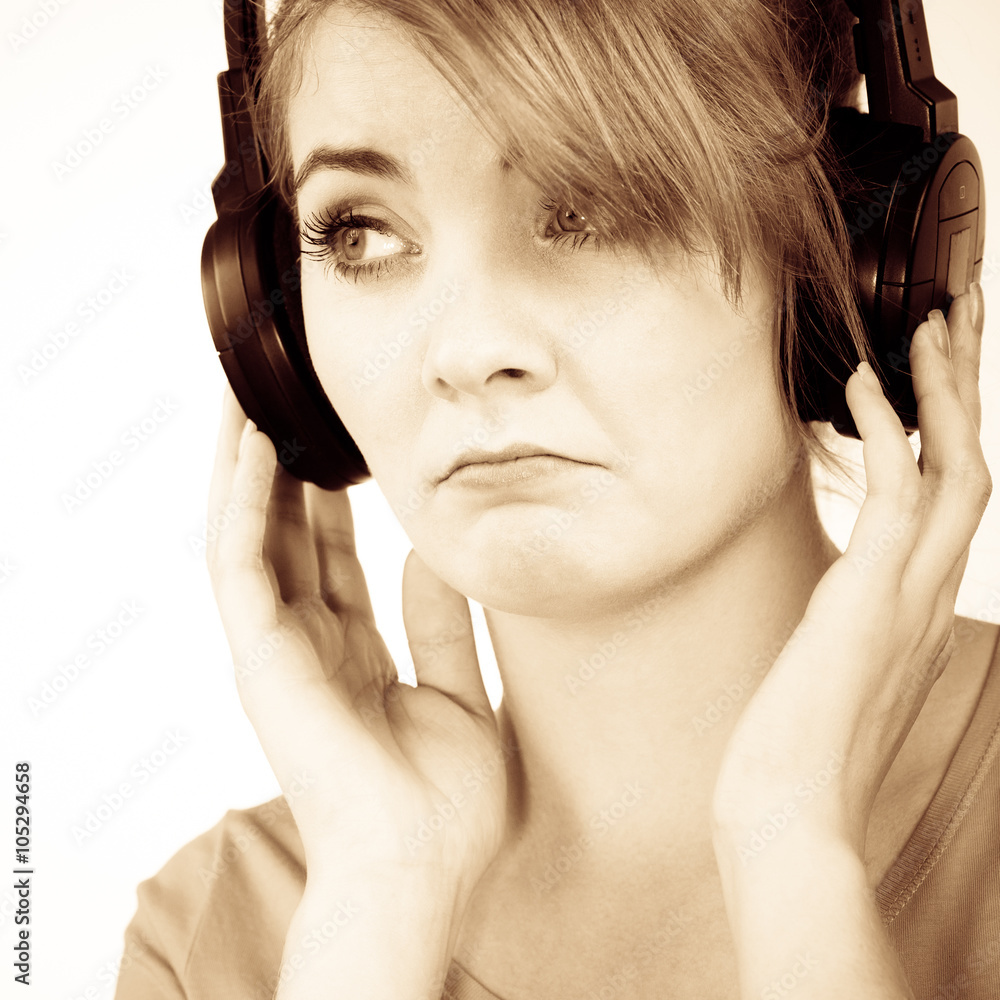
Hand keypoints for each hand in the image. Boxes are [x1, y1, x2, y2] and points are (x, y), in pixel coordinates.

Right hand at [206, 386, 506, 908]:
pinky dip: (243, 503)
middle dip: (281, 469)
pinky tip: (253, 448)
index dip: (329, 499)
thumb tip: (430, 551)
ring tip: (251, 399)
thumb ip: (440, 622)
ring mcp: (276, 648)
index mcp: (350, 653)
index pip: (330, 558)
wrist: (422, 863)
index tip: (340, 444)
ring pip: (249, 536)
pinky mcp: (259, 655)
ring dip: (246, 468)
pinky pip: (242, 563)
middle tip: (282, 400)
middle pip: (284, 536)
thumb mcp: (457, 692)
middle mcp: (305, 643)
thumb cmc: (444, 801)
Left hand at [713, 283, 990, 851]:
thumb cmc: (802, 741)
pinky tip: (863, 381)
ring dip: (946, 391)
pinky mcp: (871, 595)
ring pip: (957, 466)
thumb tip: (841, 592)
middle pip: (977, 464)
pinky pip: (895, 493)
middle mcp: (934, 591)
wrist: (790, 807)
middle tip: (963, 315)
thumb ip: (853, 618)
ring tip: (934, 323)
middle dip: (971, 388)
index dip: (958, 426)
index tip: (942, 369)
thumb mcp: (837, 661)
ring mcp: (910, 593)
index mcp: (924, 602)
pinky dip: (885, 431)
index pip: (959, 496)